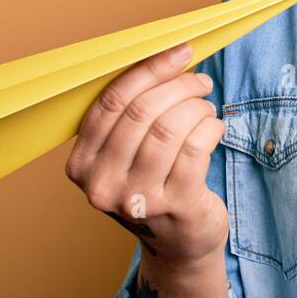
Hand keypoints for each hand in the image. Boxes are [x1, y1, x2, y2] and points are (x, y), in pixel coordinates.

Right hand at [64, 42, 229, 272]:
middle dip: (178, 86)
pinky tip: (214, 127)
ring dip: (196, 107)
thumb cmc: (154, 186)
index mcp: (82, 165)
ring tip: (206, 107)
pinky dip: (210, 127)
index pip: (111, 103)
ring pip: (169, 127)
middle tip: (201, 81)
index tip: (179, 52)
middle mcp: (102, 184)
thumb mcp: (126, 157)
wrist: (179, 245)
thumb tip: (164, 57)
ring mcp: (137, 199)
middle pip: (141, 112)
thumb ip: (131, 117)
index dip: (149, 70)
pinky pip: (195, 148)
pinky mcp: (174, 205)